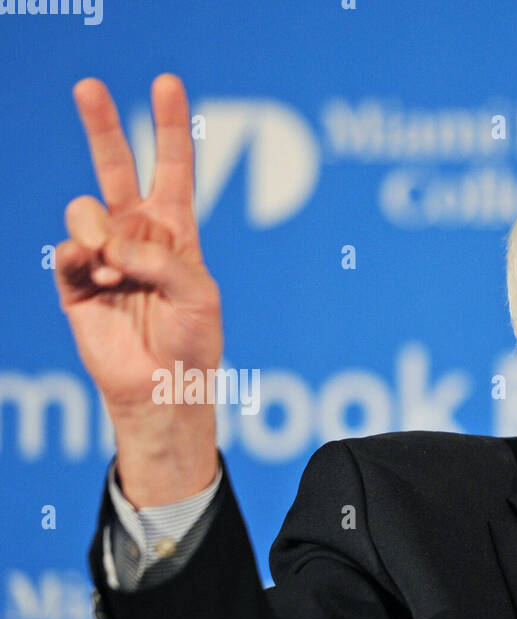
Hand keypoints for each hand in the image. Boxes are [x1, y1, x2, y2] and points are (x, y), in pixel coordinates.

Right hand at [55, 74, 220, 504]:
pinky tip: (101, 278)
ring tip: (115, 267)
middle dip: (102, 125)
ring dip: (99, 232)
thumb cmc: (193, 342)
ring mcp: (104, 254)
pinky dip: (84, 261)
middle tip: (88, 85)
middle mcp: (137, 234)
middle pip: (115, 166)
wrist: (162, 387)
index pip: (173, 168)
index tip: (167, 82)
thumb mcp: (198, 295)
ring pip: (85, 211)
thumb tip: (111, 242)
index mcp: (175, 231)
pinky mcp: (75, 280)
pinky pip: (68, 251)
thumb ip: (161, 258)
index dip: (170, 127)